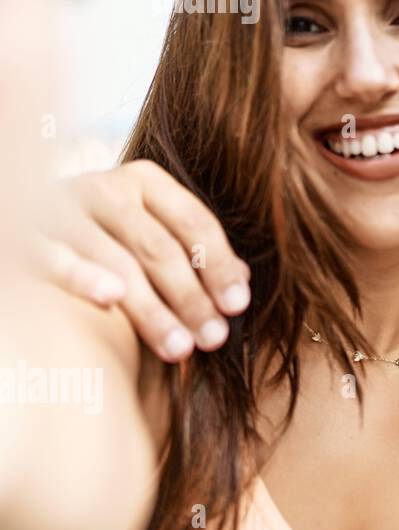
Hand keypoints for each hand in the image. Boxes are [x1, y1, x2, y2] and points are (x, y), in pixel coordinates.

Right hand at [35, 160, 250, 360]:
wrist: (26, 216)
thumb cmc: (103, 234)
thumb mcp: (147, 226)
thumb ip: (191, 249)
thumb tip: (243, 282)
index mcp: (144, 181)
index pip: (194, 222)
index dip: (219, 264)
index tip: (238, 306)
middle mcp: (104, 188)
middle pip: (159, 248)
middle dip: (191, 297)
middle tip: (215, 339)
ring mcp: (61, 210)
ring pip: (117, 262)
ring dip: (152, 309)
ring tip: (179, 348)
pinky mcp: (25, 235)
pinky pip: (56, 260)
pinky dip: (84, 277)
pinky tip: (111, 300)